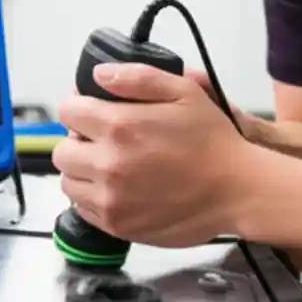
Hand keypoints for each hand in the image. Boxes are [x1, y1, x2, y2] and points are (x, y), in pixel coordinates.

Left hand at [52, 63, 253, 247]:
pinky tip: (119, 188)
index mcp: (119, 127)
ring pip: (69, 181)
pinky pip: (84, 208)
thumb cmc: (213, 141)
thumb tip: (98, 75)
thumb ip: (137, 78)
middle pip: (63, 149)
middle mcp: (107, 164)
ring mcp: (110, 199)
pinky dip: (94, 196)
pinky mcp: (118, 225)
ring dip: (83, 170)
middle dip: (79, 139)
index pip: (68, 111)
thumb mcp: (184, 92)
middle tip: (104, 139)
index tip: (92, 107)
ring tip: (110, 164)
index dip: (78, 104)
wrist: (237, 191)